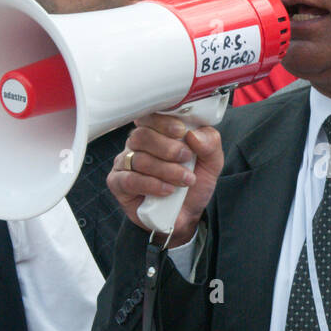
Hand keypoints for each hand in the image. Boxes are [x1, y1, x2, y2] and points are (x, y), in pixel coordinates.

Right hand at [108, 113, 223, 245]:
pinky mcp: (118, 183)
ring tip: (185, 180)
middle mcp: (137, 144)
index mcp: (157, 131)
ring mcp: (125, 163)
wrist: (186, 214)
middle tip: (186, 159)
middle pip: (142, 135)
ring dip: (166, 170)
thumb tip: (194, 135)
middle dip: (168, 148)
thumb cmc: (193, 182)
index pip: (150, 116)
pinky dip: (151, 184)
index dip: (163, 122)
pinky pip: (129, 179)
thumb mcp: (211, 162)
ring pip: (139, 158)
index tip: (181, 131)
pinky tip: (167, 190)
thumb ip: (210, 143)